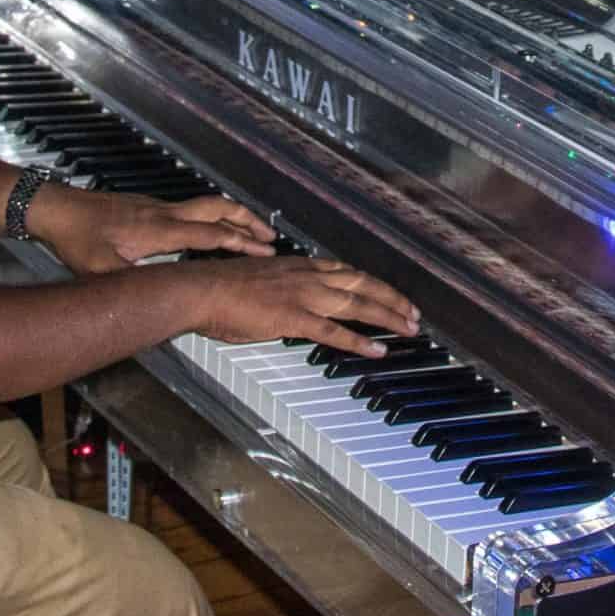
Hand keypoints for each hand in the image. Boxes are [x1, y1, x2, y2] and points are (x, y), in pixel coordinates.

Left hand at [29, 186, 275, 276]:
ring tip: (252, 227)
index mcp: (161, 231)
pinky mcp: (152, 206)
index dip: (241, 243)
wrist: (59, 209)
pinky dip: (215, 214)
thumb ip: (128, 284)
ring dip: (234, 214)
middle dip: (249, 221)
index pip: (211, 234)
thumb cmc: (78, 239)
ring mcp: (160, 207)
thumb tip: (151, 303)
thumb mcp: (99, 270)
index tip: (266, 251)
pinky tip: (213, 227)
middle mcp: (167, 214)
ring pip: (208, 204)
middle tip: (270, 236)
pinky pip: (194, 207)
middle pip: (219, 209)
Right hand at [184, 255, 421, 354]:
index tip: (391, 294)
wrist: (201, 289)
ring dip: (387, 317)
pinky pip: (334, 331)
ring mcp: (304, 295)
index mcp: (301, 266)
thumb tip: (290, 297)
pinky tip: (378, 349)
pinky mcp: (294, 317)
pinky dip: (360, 341)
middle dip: (392, 299)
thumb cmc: (221, 286)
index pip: (348, 272)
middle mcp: (309, 276)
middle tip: (413, 314)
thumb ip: (282, 286)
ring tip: (408, 328)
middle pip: (363, 284)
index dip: (374, 284)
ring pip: (358, 304)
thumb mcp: (260, 278)